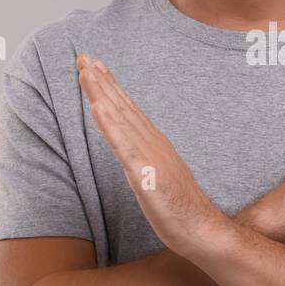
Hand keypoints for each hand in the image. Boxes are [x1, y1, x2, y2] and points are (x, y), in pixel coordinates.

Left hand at [77, 53, 226, 257]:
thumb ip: (143, 159)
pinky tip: (98, 108)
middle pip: (123, 106)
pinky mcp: (147, 174)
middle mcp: (152, 143)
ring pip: (120, 119)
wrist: (202, 229)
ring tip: (86, 71)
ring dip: (102, 93)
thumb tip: (128, 151)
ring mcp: (150, 156)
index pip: (129, 109)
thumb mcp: (157, 177)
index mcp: (154, 143)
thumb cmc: (180, 208)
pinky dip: (110, 125)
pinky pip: (124, 146)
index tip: (95, 66)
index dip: (111, 86)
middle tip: (83, 56)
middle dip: (101, 81)